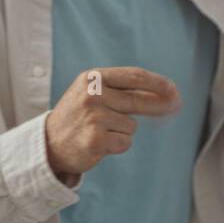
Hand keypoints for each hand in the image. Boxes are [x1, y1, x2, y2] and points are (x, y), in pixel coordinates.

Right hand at [44, 67, 181, 175]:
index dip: (157, 82)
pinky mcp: (96, 140)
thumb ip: (123, 92)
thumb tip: (165, 95)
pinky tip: (99, 144)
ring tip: (101, 132)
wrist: (48, 144)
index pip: (133, 76)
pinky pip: (125, 142)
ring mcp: (94, 117)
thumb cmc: (77, 118)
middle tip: (175, 106)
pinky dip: (117, 145)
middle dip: (159, 105)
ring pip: (132, 125)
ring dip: (123, 132)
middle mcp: (92, 95)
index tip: (173, 89)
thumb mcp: (93, 95)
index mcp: (92, 78)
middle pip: (138, 100)